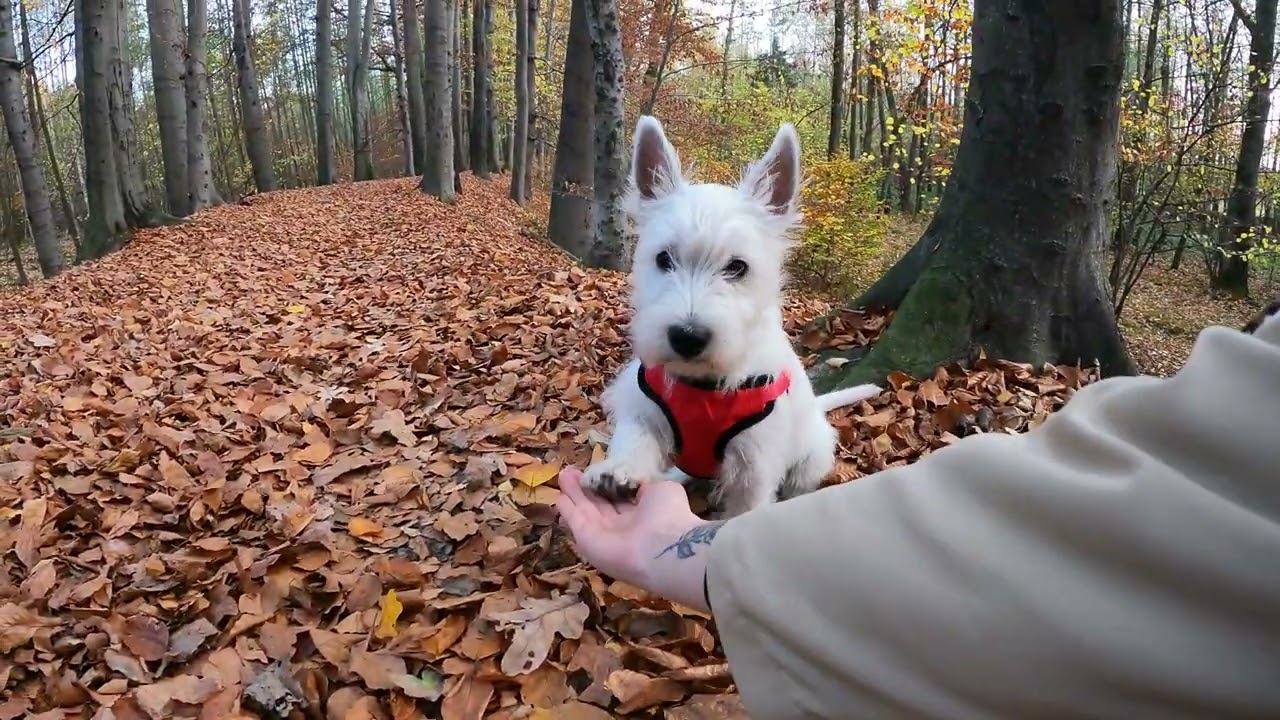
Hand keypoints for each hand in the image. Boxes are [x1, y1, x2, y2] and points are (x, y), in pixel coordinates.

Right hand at [556, 466, 718, 609]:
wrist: (664, 548)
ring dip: (574, 494)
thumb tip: (636, 484)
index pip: (620, 501)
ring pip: (585, 512)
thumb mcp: (663, 490)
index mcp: (643, 517)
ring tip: (562, 475)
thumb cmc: (669, 515)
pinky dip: (567, 511)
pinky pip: (576, 523)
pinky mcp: (588, 543)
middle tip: (571, 471)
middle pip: (599, 505)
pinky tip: (559, 497)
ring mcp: (605, 537)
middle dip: (585, 488)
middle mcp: (623, 528)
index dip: (606, 487)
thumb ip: (645, 487)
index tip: (597, 473)